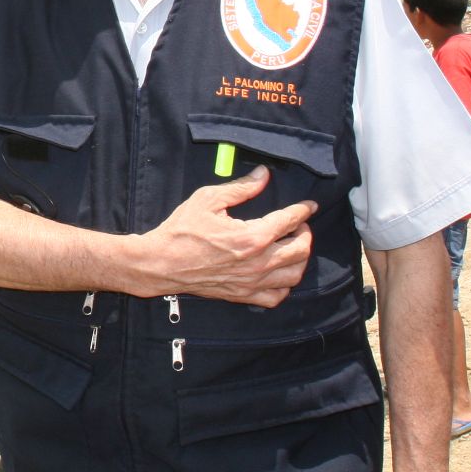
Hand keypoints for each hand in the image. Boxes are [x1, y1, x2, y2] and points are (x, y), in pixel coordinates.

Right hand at [135, 167, 314, 303]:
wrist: (161, 263)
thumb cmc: (181, 230)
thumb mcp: (207, 200)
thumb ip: (240, 187)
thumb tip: (264, 175)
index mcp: (252, 237)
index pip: (290, 221)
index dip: (303, 211)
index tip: (309, 206)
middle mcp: (258, 263)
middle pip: (301, 250)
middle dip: (305, 234)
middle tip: (299, 225)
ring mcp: (252, 282)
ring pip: (294, 275)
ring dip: (299, 259)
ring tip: (291, 247)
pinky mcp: (243, 295)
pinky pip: (277, 296)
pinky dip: (284, 285)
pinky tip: (277, 272)